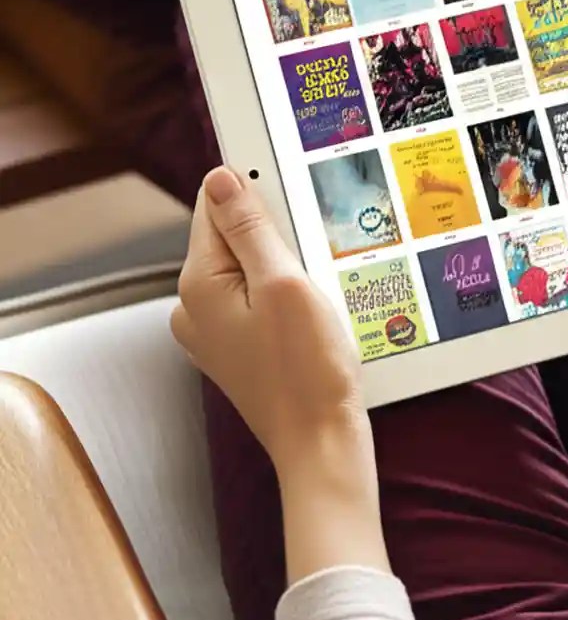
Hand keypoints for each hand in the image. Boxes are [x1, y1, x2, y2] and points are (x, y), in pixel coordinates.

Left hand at [172, 168, 388, 583]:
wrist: (321, 443)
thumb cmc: (307, 371)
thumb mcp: (284, 284)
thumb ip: (250, 228)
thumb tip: (221, 177)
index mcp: (198, 285)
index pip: (216, 207)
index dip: (259, 193)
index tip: (296, 198)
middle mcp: (195, 308)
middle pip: (235, 238)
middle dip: (279, 237)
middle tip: (317, 257)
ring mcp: (217, 332)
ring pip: (252, 271)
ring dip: (288, 269)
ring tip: (321, 291)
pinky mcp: (242, 350)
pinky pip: (261, 302)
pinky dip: (289, 298)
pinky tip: (316, 315)